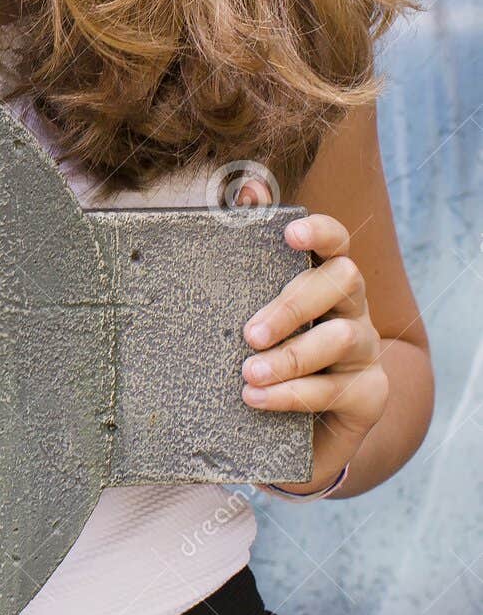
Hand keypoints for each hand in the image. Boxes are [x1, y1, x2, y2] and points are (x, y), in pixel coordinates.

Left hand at [239, 208, 388, 494]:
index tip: (290, 232)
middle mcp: (352, 308)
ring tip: (249, 373)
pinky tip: (258, 399)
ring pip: (340, 338)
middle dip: (294, 305)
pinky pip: (336, 389)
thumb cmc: (265, 354)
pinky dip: (294, 394)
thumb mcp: (248, 310)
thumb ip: (247, 253)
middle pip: (341, 283)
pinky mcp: (368, 395)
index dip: (319, 231)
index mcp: (323, 281)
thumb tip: (247, 187)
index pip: (335, 243)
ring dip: (291, 356)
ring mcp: (365, 351)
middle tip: (251, 333)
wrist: (287, 427)